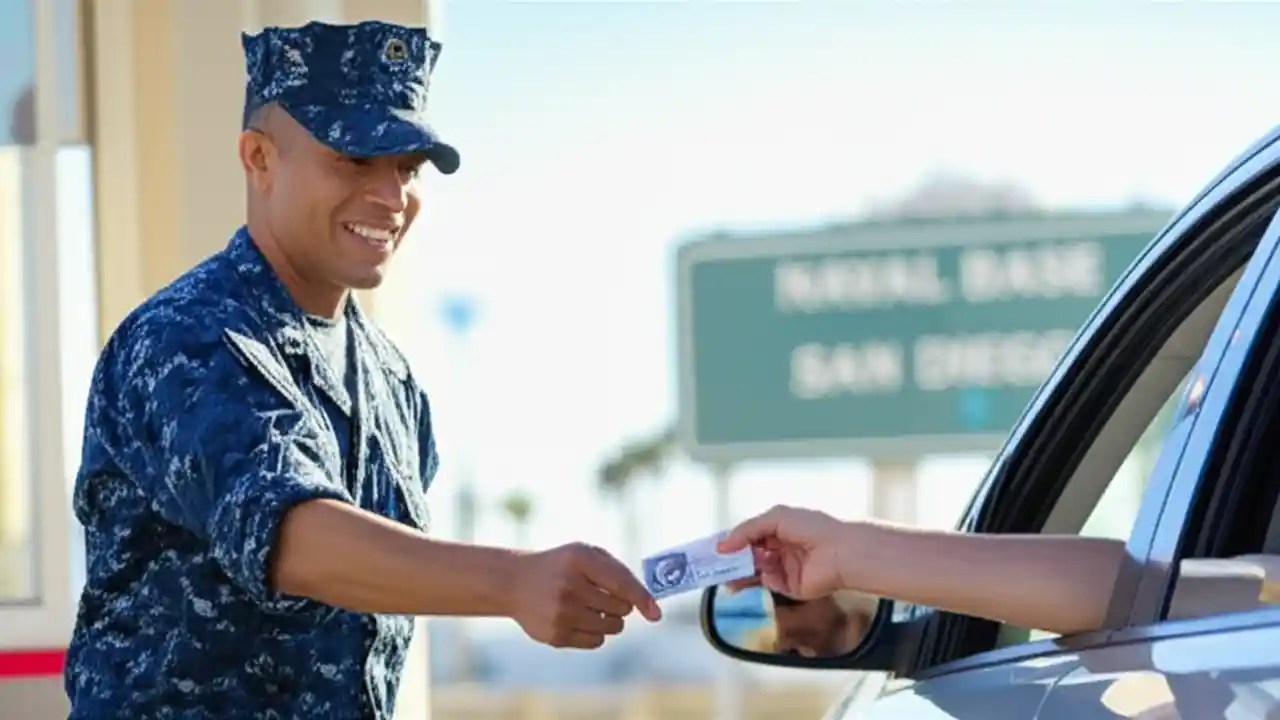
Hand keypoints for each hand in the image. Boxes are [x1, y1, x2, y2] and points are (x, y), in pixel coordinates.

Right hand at [508, 542, 660, 648]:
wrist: (515, 582)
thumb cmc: (561, 566)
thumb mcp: (585, 554)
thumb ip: (617, 570)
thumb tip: (649, 603)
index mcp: (579, 559)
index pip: (621, 582)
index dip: (642, 598)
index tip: (656, 614)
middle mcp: (569, 585)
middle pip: (620, 608)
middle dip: (621, 605)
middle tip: (604, 596)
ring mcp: (561, 613)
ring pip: (611, 627)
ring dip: (611, 620)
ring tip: (593, 608)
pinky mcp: (555, 635)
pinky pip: (596, 641)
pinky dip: (597, 633)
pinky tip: (580, 619)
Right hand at [717, 505, 852, 600]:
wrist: (841, 553)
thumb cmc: (812, 528)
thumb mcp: (775, 518)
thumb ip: (747, 530)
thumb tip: (722, 544)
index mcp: (781, 529)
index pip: (751, 536)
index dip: (733, 541)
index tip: (715, 548)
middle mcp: (783, 549)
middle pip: (751, 556)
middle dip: (733, 560)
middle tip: (714, 565)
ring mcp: (787, 569)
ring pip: (757, 572)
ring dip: (741, 573)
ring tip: (725, 577)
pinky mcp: (792, 587)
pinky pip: (770, 584)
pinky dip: (761, 580)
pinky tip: (756, 576)